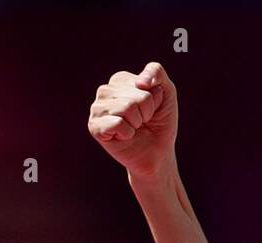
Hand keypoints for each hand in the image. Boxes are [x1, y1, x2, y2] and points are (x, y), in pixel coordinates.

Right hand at [87, 63, 177, 179]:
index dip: (154, 100)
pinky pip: (117, 123)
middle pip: (138, 97)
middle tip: (143, 122)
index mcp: (119, 80)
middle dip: (147, 113)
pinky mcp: (94, 127)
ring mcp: (97, 109)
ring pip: (127, 108)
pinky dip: (128, 133)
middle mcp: (104, 91)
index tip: (151, 109)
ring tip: (134, 128)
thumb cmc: (160, 122)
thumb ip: (157, 72)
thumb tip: (141, 82)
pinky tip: (125, 136)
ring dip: (138, 122)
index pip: (142, 83)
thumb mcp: (167, 93)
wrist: (158, 152)